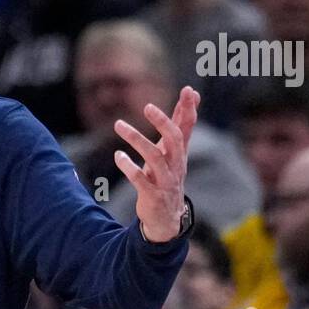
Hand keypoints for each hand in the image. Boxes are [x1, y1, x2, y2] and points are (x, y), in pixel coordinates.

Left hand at [114, 86, 199, 241]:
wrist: (166, 218)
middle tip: (147, 106)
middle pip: (174, 139)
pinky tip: (118, 156)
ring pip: (154, 157)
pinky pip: (140, 180)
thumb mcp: (173, 152)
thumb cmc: (166, 178)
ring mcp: (165, 180)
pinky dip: (129, 167)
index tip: (188, 90)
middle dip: (162, 122)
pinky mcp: (153, 195)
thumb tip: (190, 97)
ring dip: (136, 139)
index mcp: (179, 153)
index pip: (187, 127)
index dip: (189, 109)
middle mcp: (176, 164)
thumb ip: (179, 126)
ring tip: (118, 124)